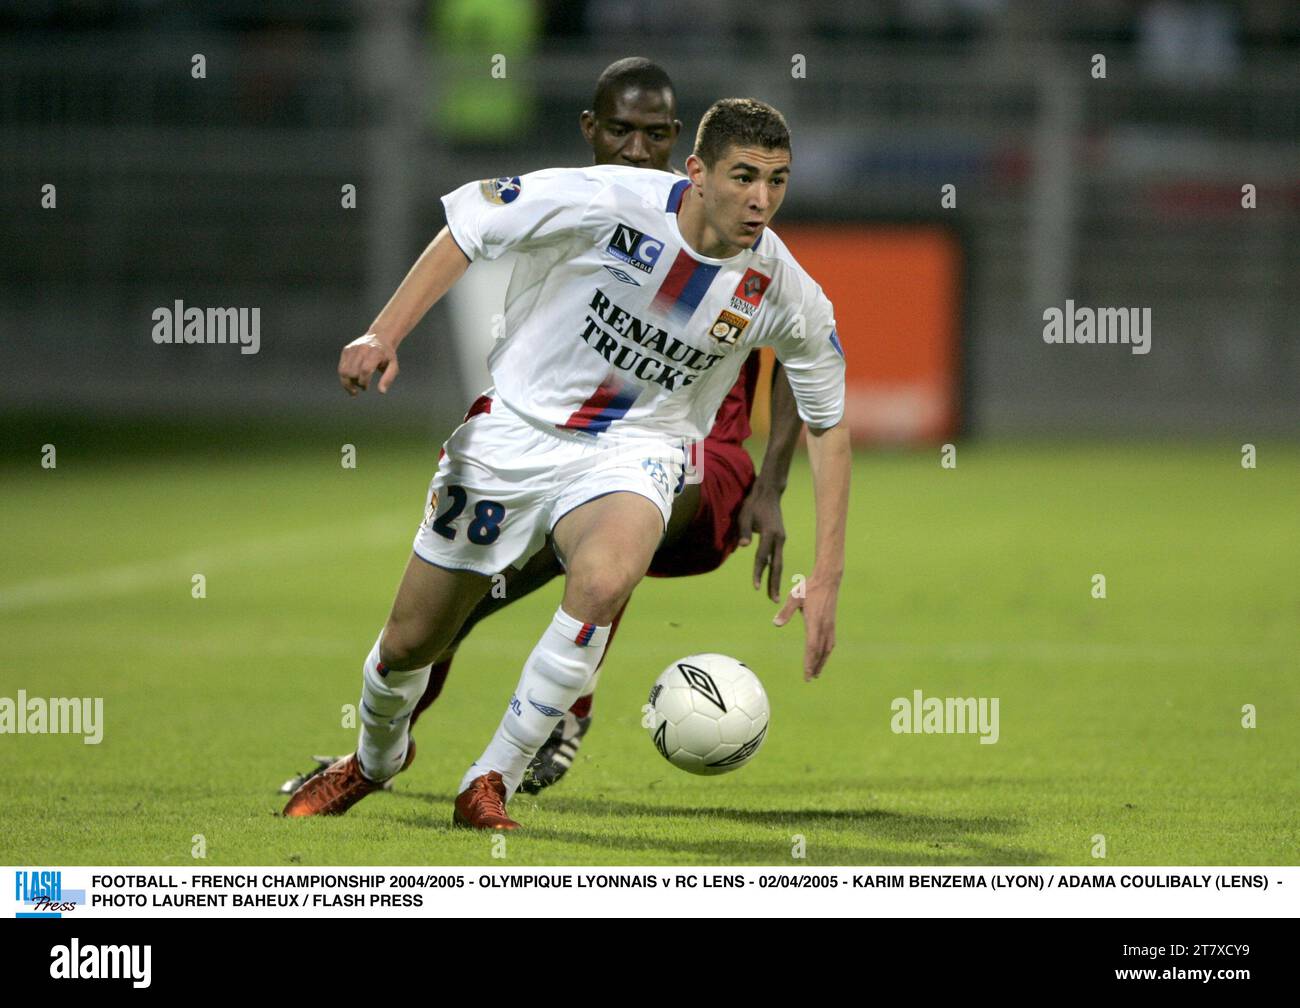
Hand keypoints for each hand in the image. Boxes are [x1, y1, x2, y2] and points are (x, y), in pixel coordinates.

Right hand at [338, 333, 398, 395]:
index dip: (364, 382)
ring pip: (343, 371)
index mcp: (375, 352)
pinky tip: (350, 382)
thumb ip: (388, 378)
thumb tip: (381, 392)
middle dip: (356, 383)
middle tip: (363, 387)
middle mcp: (362, 349)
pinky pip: (341, 368)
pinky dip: (344, 378)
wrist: (379, 337)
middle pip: (352, 372)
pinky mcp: (346, 350)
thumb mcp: (393, 366)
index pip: (365, 370)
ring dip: (348, 383)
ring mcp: (352, 348)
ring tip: (354, 387)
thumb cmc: (387, 355)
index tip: (366, 388)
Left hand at [736, 482, 785, 602]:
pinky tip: (772, 579)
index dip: (758, 572)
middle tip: (773, 600)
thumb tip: (742, 547)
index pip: (762, 557)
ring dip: (776, 579)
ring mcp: (781, 539)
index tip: (755, 587)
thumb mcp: (744, 515)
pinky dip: (775, 569)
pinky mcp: (780, 539)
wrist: (769, 493)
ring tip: (774, 595)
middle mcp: (779, 538)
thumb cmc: (754, 504)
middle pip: (776, 565)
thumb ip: (743, 532)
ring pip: (779, 563)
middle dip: (774, 583)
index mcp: (769, 533)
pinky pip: (777, 557)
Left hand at [773, 573, 838, 680]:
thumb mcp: (794, 597)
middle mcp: (824, 626)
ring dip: (822, 662)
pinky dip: (827, 652)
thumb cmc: (809, 588)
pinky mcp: (832, 623)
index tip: (807, 674)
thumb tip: (775, 624)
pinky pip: (830, 642)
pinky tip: (824, 656)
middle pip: (820, 652)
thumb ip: (785, 611)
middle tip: (809, 678)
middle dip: (815, 666)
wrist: (827, 579)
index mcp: (815, 622)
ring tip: (817, 673)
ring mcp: (830, 625)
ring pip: (827, 648)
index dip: (809, 662)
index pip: (812, 647)